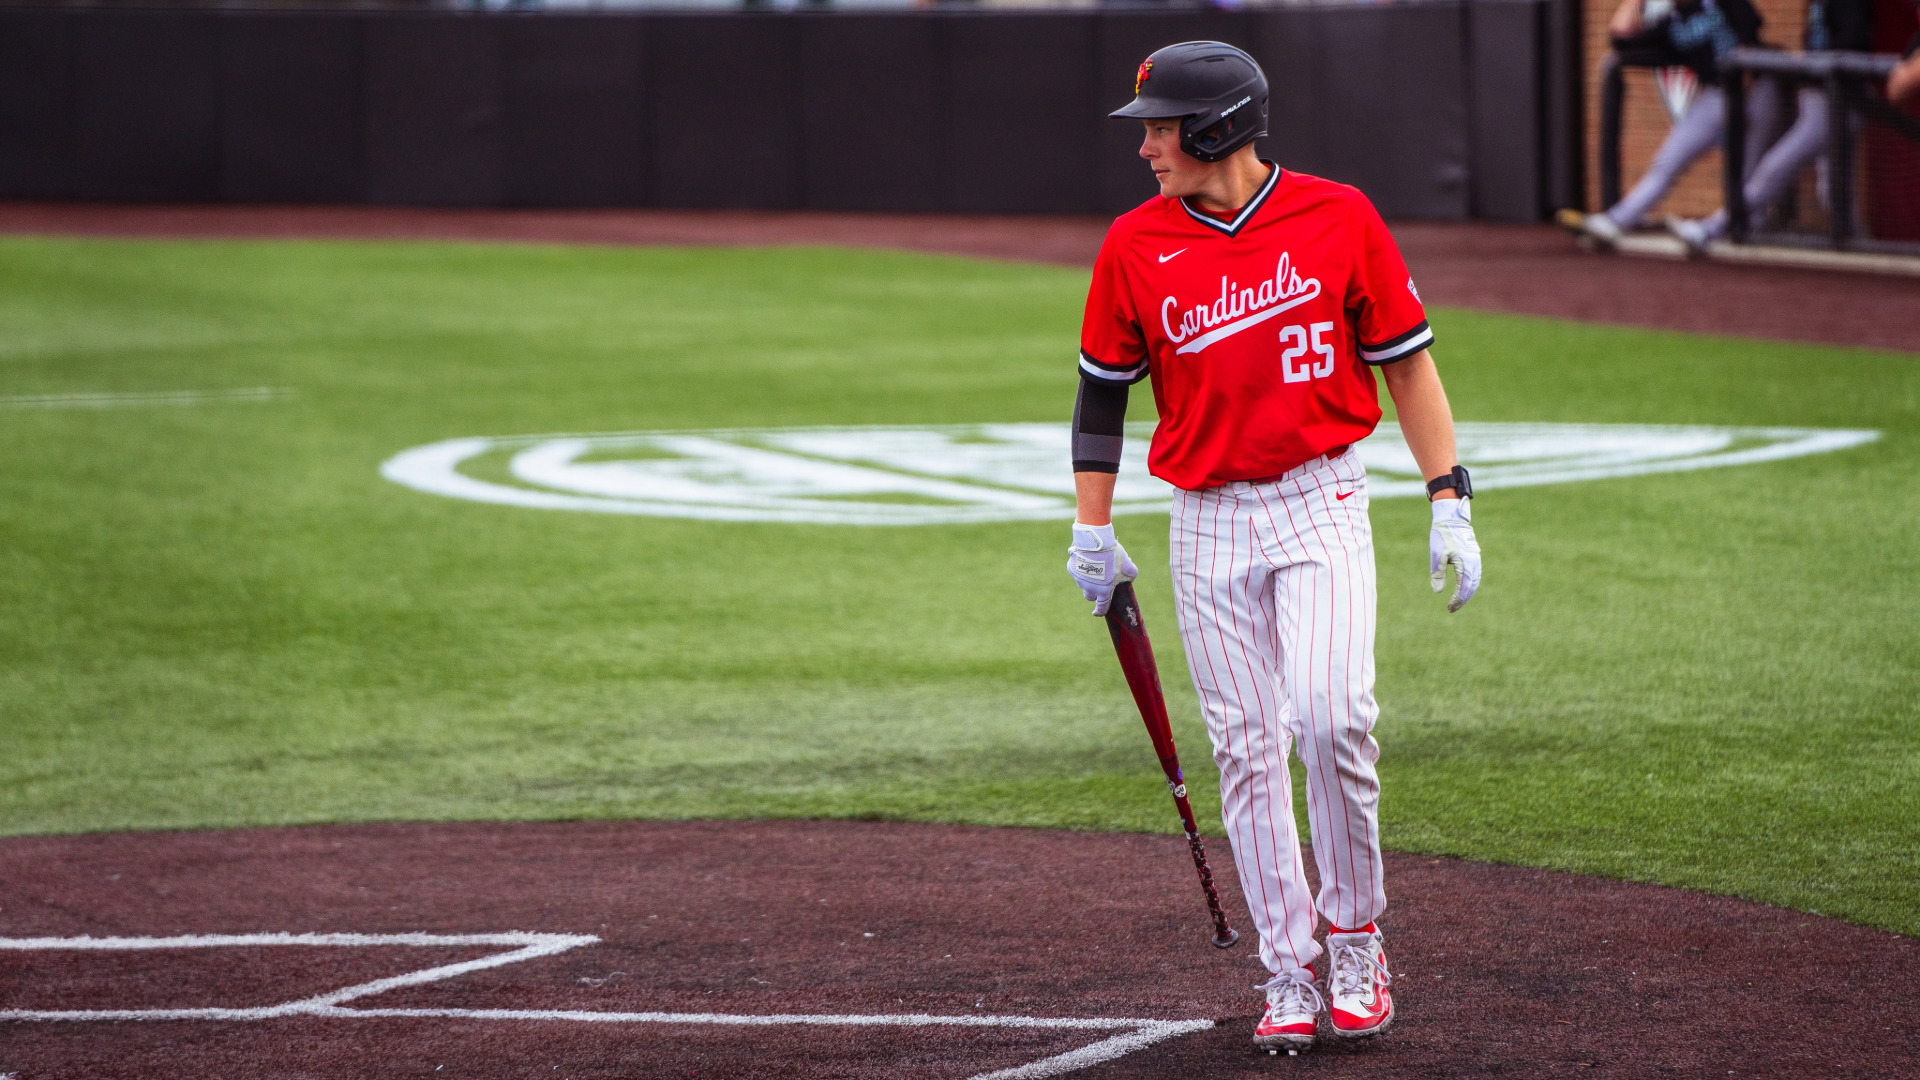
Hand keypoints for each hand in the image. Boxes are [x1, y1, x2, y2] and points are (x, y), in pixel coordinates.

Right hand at [1067, 522, 1136, 616]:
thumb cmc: (1112, 555)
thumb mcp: (1127, 565)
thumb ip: (1131, 574)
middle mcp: (1089, 587)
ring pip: (1083, 583)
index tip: (1097, 613)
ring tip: (1096, 565)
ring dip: (1088, 579)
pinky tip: (1087, 557)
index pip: (1101, 606)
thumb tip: (1129, 578)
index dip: (1100, 611)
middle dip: (1094, 593)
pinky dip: (1082, 567)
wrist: (1094, 540)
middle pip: (1090, 596)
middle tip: (1100, 583)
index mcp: (1103, 590)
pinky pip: (1077, 571)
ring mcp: (1078, 578)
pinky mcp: (1072, 568)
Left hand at [1429, 498, 1480, 612]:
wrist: (1451, 519)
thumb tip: (1438, 592)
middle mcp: (1474, 562)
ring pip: (1475, 581)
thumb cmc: (1442, 536)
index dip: (1458, 600)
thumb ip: (1438, 574)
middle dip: (1463, 599)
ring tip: (1457, 601)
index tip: (1449, 608)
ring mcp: (1476, 559)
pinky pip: (1475, 574)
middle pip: (1472, 587)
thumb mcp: (1437, 555)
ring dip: (1467, 592)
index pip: (1464, 587)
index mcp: (1465, 563)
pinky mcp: (1474, 556)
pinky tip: (1464, 588)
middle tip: (1452, 608)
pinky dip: (1470, 584)